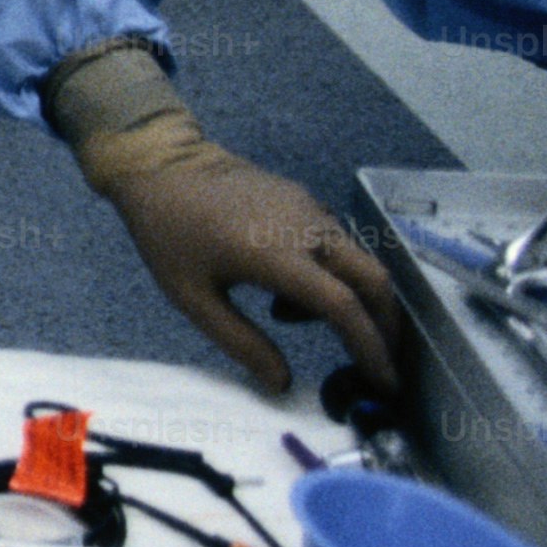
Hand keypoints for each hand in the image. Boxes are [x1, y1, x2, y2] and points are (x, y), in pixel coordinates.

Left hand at [81, 112, 408, 395]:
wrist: (159, 162)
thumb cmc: (168, 232)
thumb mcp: (192, 297)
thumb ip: (241, 342)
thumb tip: (282, 384)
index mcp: (278, 254)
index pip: (344, 306)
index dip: (371, 348)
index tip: (385, 383)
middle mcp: (308, 228)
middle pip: (374, 281)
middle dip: (387, 327)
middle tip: (379, 364)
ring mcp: (311, 209)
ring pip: (360, 261)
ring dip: (353, 300)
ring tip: (289, 316)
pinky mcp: (306, 200)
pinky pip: (339, 244)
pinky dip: (334, 275)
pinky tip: (284, 289)